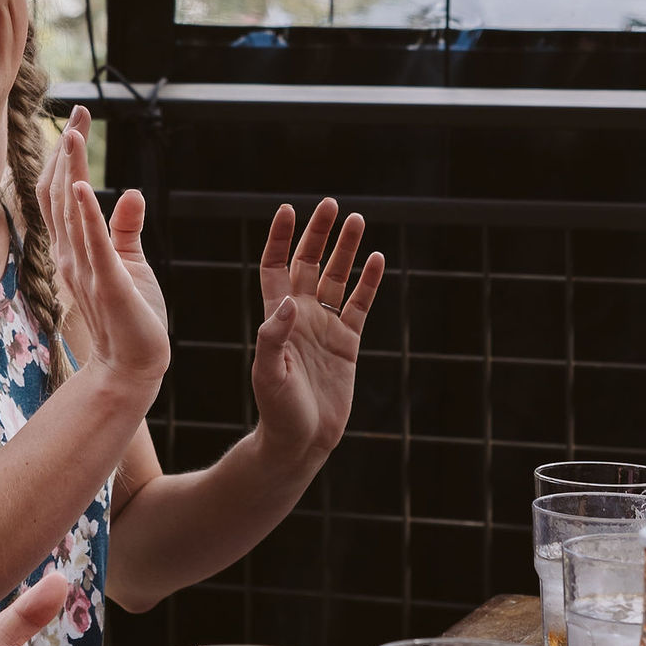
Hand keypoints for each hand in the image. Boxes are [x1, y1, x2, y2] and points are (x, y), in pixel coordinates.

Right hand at [42, 107, 169, 402]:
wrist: (132, 366)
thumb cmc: (131, 317)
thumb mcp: (129, 263)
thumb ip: (125, 227)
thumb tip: (130, 191)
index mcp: (74, 249)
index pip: (64, 194)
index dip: (66, 156)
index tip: (76, 120)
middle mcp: (71, 255)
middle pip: (61, 195)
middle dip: (67, 152)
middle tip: (76, 113)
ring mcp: (85, 269)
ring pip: (71, 213)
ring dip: (71, 172)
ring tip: (73, 134)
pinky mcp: (107, 284)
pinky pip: (94, 245)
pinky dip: (87, 215)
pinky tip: (84, 186)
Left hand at [250, 199, 384, 472]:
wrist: (301, 441)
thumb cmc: (277, 409)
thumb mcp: (268, 374)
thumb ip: (273, 337)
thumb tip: (289, 304)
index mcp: (275, 317)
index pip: (275, 266)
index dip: (279, 239)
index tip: (288, 210)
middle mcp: (300, 316)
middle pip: (309, 263)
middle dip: (318, 234)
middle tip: (331, 204)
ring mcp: (325, 327)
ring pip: (337, 279)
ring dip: (346, 250)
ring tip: (357, 220)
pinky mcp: (347, 344)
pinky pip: (360, 305)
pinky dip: (368, 282)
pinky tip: (376, 259)